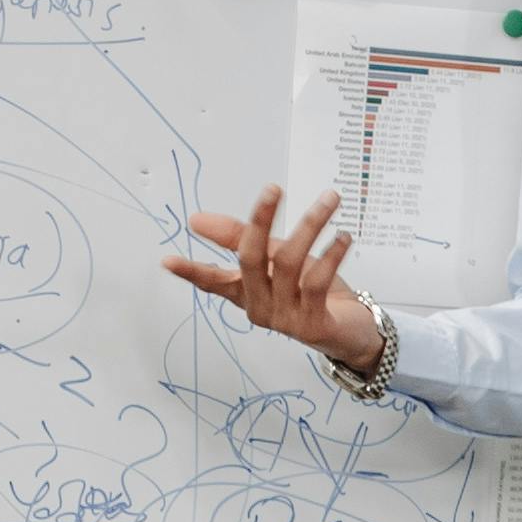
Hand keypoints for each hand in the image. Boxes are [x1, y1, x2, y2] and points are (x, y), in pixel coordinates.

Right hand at [162, 185, 383, 373]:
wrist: (354, 332)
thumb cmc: (314, 291)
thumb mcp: (277, 258)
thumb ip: (241, 237)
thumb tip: (196, 219)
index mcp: (247, 293)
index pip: (213, 282)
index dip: (191, 271)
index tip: (167, 261)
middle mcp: (261, 308)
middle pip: (251, 261)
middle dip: (260, 221)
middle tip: (273, 189)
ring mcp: (285, 319)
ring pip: (289, 264)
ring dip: (310, 226)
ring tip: (329, 201)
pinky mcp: (312, 325)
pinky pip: (317, 283)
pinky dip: (331, 255)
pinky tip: (341, 236)